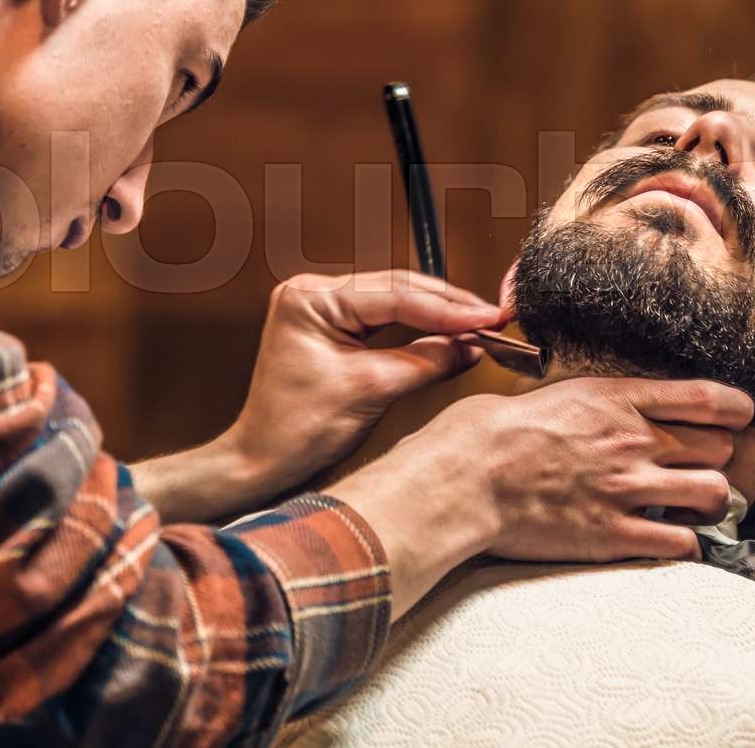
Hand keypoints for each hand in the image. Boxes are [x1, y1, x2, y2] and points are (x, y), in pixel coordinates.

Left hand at [218, 270, 503, 499]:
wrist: (263, 463)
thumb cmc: (297, 431)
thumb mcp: (372, 390)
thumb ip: (427, 361)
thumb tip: (471, 345)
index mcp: (311, 299)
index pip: (395, 296)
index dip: (448, 309)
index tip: (487, 319)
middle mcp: (312, 294)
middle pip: (396, 291)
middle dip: (446, 307)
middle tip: (492, 320)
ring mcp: (320, 309)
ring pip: (394, 302)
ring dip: (436, 315)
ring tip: (478, 326)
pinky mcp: (330, 329)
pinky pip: (383, 321)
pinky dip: (417, 330)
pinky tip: (449, 335)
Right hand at [327, 376, 751, 615]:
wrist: (464, 479)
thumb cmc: (489, 432)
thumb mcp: (547, 393)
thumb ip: (590, 400)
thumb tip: (600, 406)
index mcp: (617, 398)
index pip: (709, 398)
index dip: (736, 409)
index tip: (737, 417)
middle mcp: (633, 441)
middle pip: (720, 448)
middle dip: (714, 457)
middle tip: (695, 465)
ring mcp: (629, 489)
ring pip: (714, 494)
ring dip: (707, 501)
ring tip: (688, 504)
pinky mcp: (617, 534)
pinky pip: (682, 542)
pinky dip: (683, 542)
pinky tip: (666, 538)